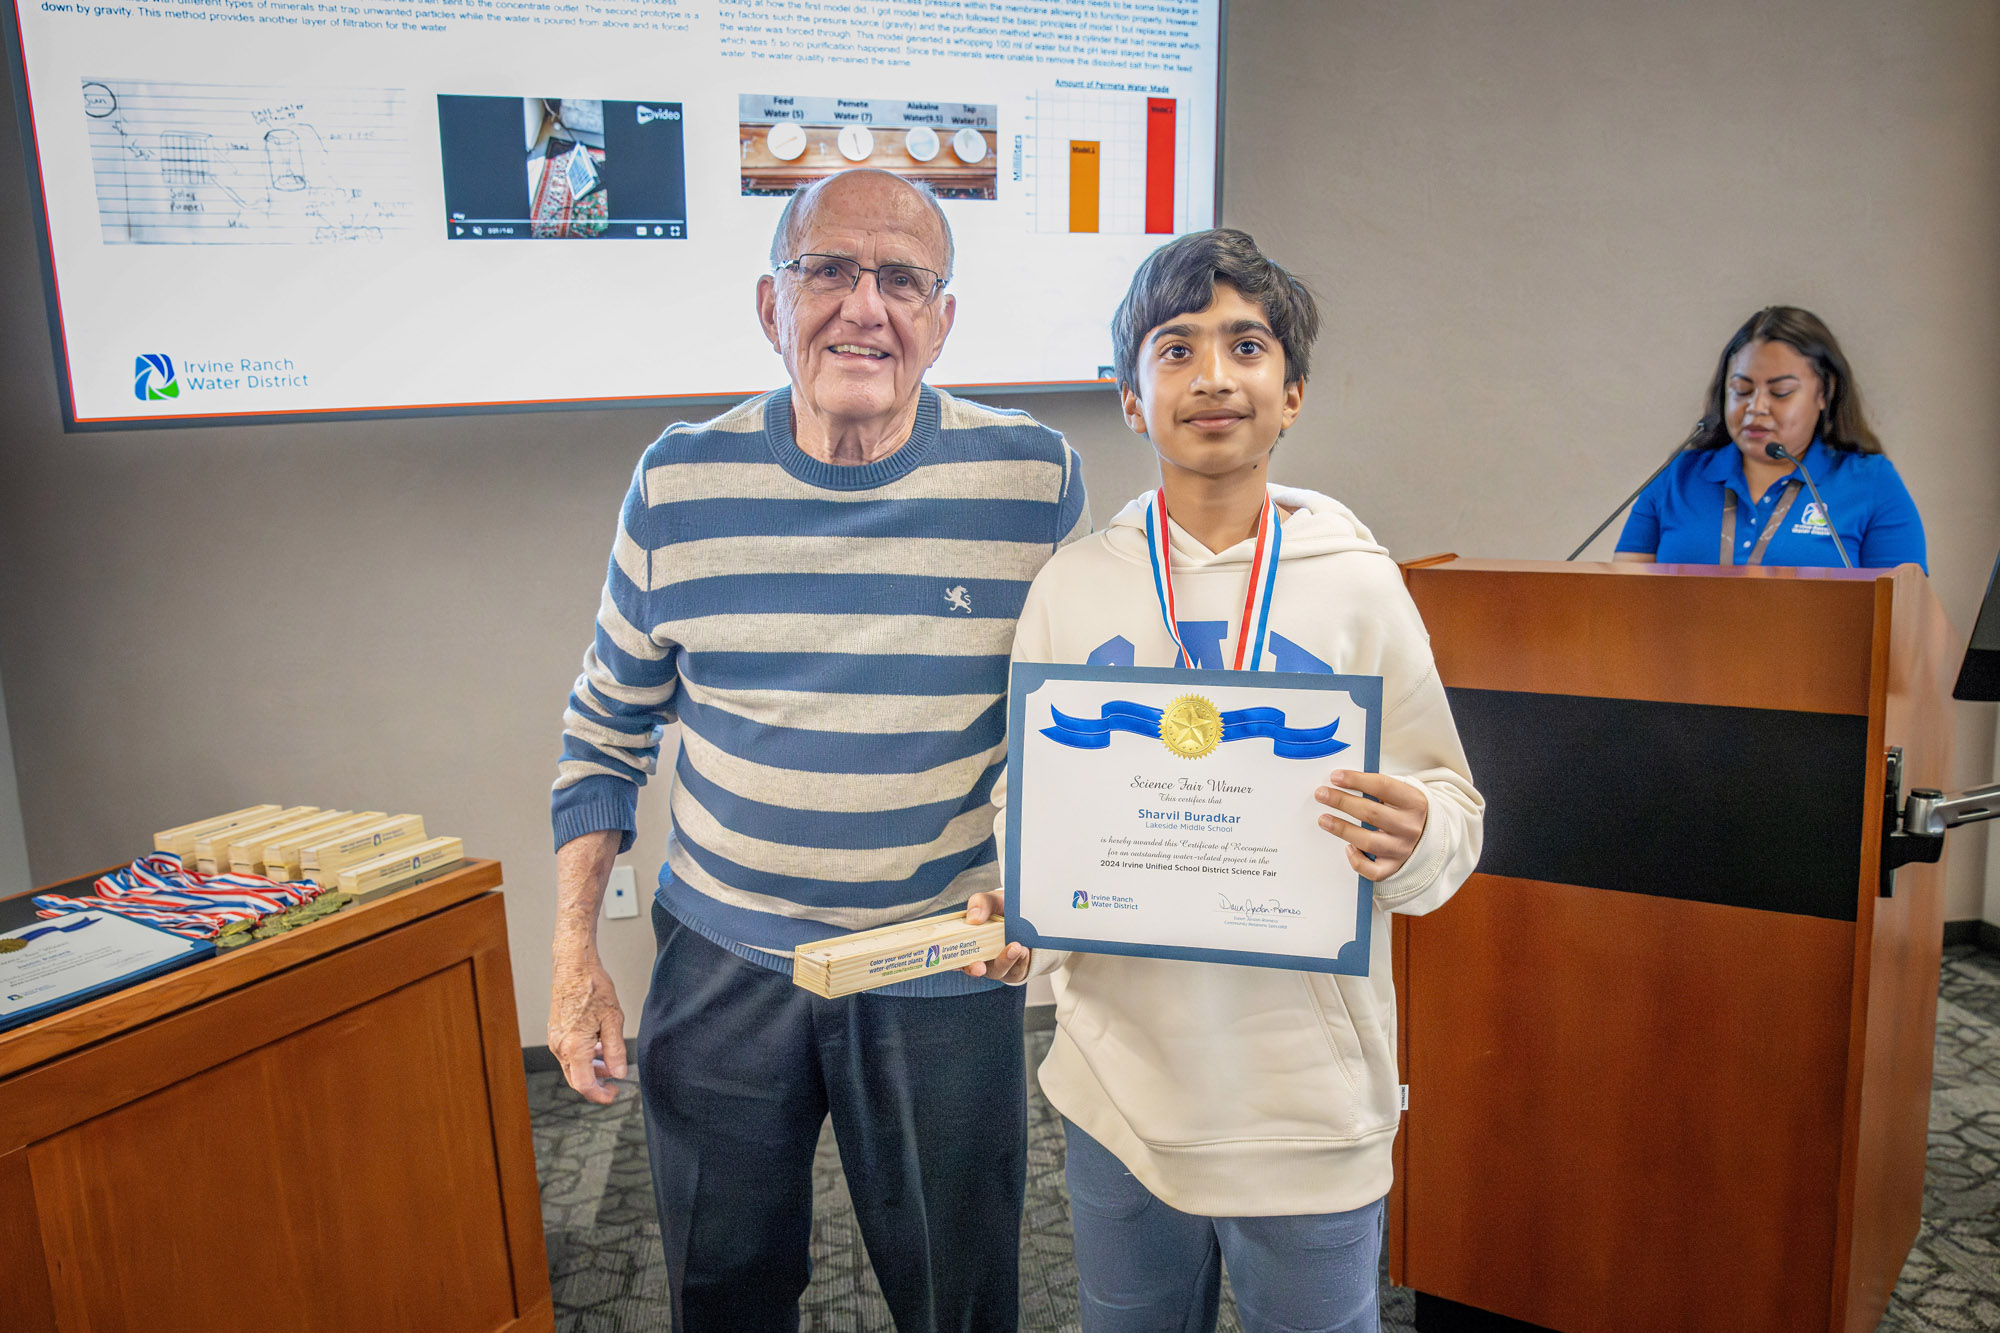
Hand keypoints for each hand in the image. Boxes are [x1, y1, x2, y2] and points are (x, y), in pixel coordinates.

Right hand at [548, 939, 626, 1104]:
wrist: (573, 966)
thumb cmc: (592, 987)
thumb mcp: (613, 1020)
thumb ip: (615, 1050)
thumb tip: (619, 1072)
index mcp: (574, 1047)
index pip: (584, 1085)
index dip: (599, 1095)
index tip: (613, 1094)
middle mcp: (560, 1046)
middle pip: (576, 1078)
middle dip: (596, 1083)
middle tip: (615, 1082)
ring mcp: (555, 1038)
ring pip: (573, 1065)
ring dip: (591, 1068)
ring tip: (610, 1061)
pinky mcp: (555, 1031)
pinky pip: (569, 1052)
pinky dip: (584, 1056)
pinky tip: (598, 1046)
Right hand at [961, 891, 1032, 983]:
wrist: (1030, 916)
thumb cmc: (1004, 909)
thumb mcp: (993, 900)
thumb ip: (981, 903)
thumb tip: (973, 918)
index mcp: (968, 940)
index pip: (954, 954)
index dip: (952, 961)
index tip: (954, 964)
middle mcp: (980, 955)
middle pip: (972, 968)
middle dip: (974, 969)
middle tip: (980, 967)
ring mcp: (997, 965)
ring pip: (997, 971)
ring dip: (1004, 961)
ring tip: (1016, 947)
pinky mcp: (1014, 970)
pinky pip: (1015, 971)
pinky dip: (1019, 961)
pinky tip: (1024, 950)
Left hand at [1315, 769, 1429, 881]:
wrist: (1426, 837)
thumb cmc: (1404, 811)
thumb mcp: (1400, 794)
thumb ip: (1377, 788)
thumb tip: (1341, 781)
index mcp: (1414, 802)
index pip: (1382, 787)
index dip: (1356, 780)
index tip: (1335, 777)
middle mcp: (1410, 827)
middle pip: (1371, 813)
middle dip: (1341, 802)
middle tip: (1321, 794)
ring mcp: (1402, 849)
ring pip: (1368, 841)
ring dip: (1342, 829)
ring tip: (1323, 819)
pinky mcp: (1394, 867)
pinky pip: (1372, 870)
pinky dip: (1357, 861)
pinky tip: (1347, 848)